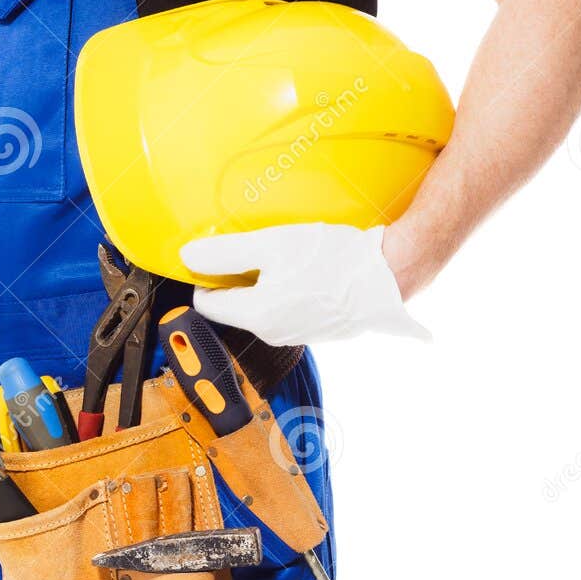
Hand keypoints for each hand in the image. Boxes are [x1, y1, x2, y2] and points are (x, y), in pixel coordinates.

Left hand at [182, 223, 429, 346]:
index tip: (218, 254)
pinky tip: (309, 270)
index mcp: (256, 316)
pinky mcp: (322, 329)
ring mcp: (300, 334)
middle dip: (237, 278)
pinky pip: (292, 309)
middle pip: (237, 305)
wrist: (392, 273)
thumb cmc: (333, 259)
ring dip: (266, 283)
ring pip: (265, 307)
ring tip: (286, 257)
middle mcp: (274, 334)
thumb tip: (188, 257)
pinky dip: (291, 290)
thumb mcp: (271, 245)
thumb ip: (226, 253)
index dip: (205, 276)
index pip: (207, 304)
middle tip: (255, 248)